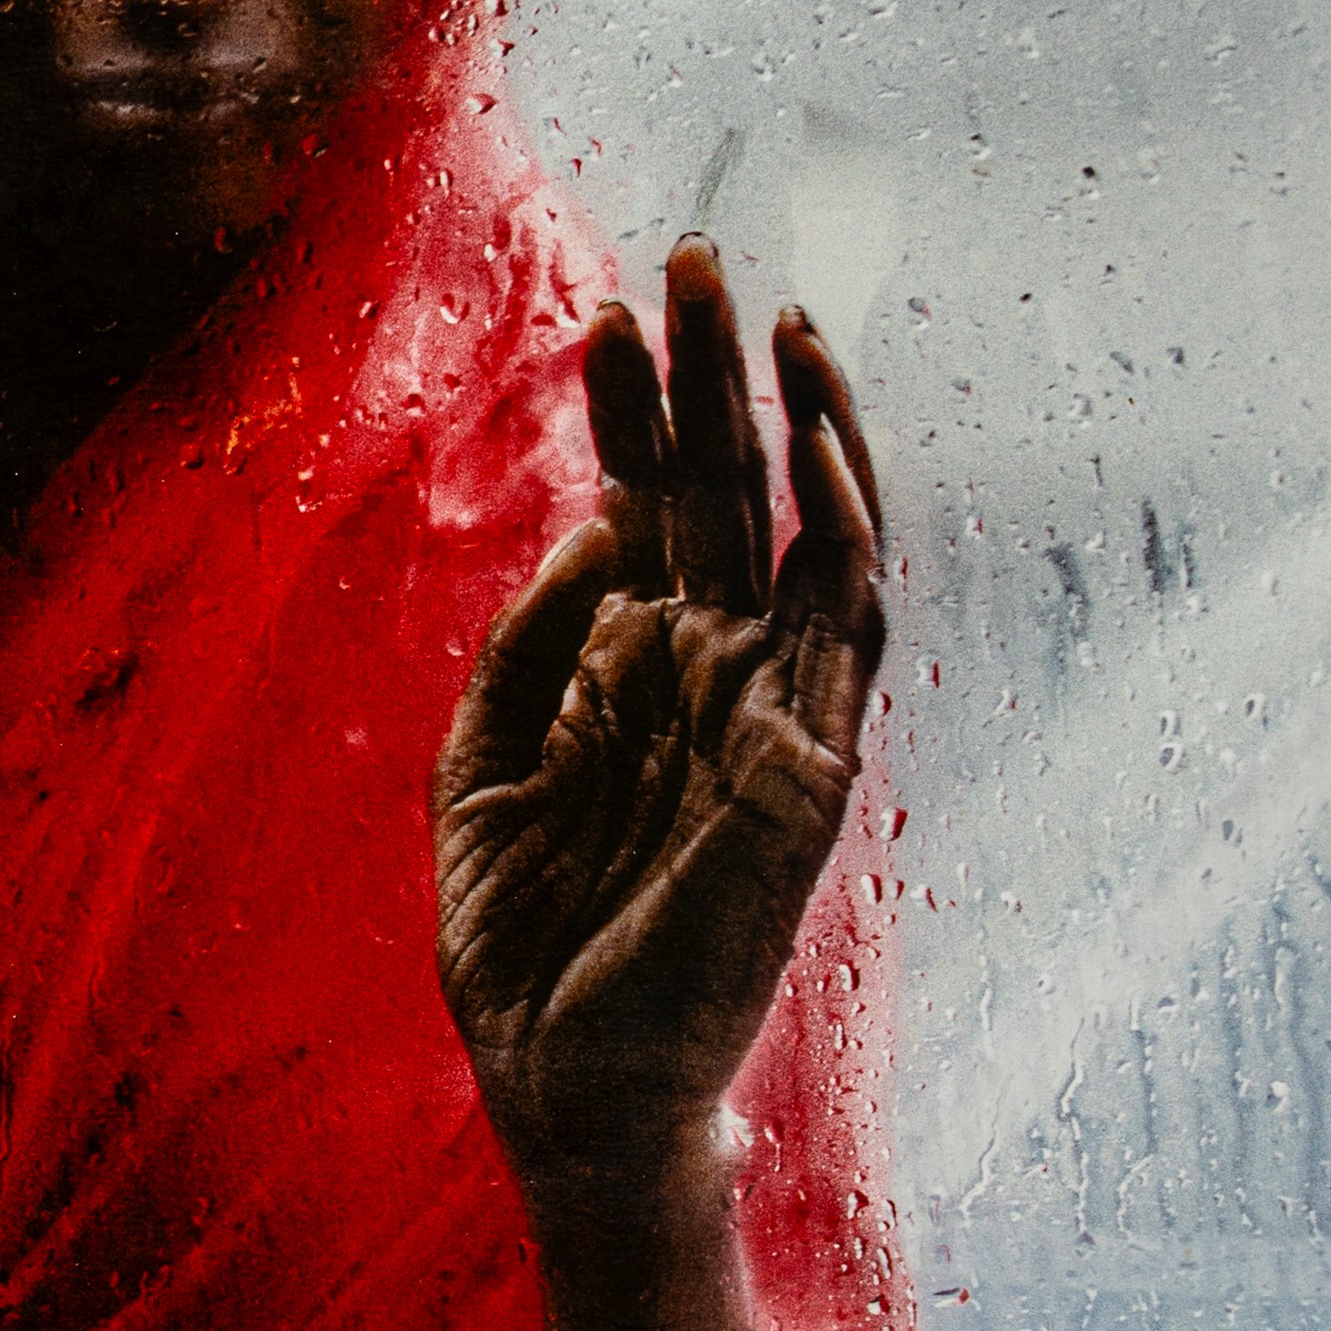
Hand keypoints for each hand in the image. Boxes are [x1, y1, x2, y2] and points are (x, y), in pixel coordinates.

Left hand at [434, 239, 884, 1185]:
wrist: (560, 1075)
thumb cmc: (526, 937)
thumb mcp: (482, 766)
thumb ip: (528, 649)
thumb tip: (600, 530)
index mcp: (634, 668)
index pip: (647, 507)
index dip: (631, 414)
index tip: (607, 316)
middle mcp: (715, 672)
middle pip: (728, 492)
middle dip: (712, 375)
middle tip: (693, 255)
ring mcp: (771, 713)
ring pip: (812, 535)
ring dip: (800, 424)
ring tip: (778, 317)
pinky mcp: (809, 770)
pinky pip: (848, 635)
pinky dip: (843, 538)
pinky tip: (822, 456)